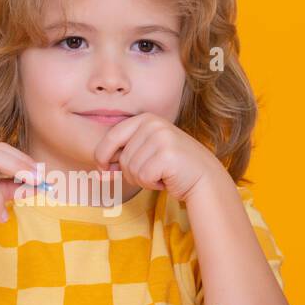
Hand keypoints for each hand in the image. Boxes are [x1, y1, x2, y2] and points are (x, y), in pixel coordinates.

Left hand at [92, 112, 223, 202]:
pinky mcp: (167, 155)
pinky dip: (152, 184)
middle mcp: (153, 124)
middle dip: (132, 173)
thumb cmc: (172, 167)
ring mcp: (161, 137)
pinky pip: (143, 177)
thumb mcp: (146, 152)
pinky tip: (166, 179)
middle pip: (122, 158)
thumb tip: (100, 169)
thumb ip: (124, 155)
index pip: (111, 136)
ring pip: (132, 169)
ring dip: (143, 180)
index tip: (104, 169)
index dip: (102, 156)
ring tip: (161, 174)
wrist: (204, 177)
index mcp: (145, 119)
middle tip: (151, 173)